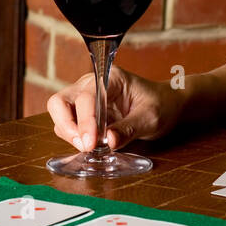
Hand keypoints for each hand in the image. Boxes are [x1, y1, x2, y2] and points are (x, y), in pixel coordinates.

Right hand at [47, 67, 181, 151]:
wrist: (166, 105)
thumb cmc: (161, 105)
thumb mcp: (150, 117)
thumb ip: (130, 128)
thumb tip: (109, 141)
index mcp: (109, 78)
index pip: (86, 97)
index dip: (85, 121)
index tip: (91, 143)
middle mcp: (91, 84)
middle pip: (60, 101)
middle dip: (67, 126)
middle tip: (84, 146)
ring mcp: (85, 98)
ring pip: (59, 113)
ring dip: (69, 133)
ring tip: (91, 146)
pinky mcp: (84, 113)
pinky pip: (67, 124)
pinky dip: (73, 137)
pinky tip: (91, 144)